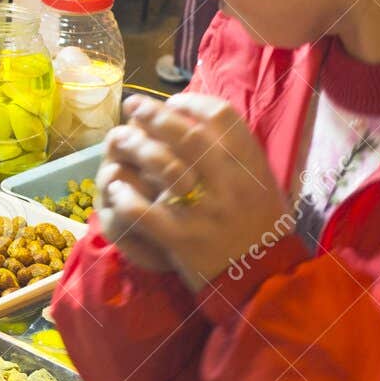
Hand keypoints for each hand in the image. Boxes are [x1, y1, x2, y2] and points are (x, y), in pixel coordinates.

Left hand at [100, 93, 291, 288]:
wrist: (263, 279)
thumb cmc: (262, 232)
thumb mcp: (264, 187)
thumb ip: (241, 157)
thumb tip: (209, 122)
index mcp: (251, 167)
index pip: (222, 117)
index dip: (193, 102)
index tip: (172, 101)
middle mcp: (230, 184)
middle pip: (187, 134)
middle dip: (155, 114)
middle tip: (133, 106)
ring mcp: (206, 211)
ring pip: (164, 165)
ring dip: (136, 147)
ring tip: (119, 138)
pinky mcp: (183, 239)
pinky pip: (146, 212)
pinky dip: (127, 197)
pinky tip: (115, 188)